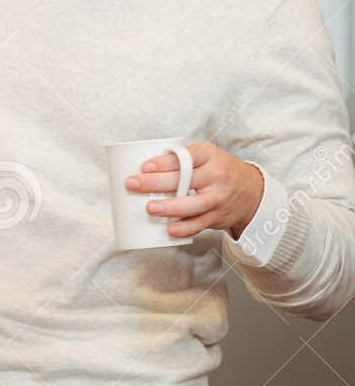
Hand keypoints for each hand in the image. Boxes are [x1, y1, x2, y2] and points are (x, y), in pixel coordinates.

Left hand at [127, 141, 263, 239]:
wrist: (252, 191)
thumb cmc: (218, 171)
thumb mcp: (206, 157)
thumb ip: (181, 160)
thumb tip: (141, 167)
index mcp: (210, 155)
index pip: (186, 157)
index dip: (164, 162)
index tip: (144, 167)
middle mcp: (217, 176)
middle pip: (185, 179)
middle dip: (156, 182)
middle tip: (132, 184)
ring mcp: (218, 197)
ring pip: (194, 204)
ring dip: (170, 207)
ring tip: (150, 208)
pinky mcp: (218, 216)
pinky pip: (200, 224)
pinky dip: (185, 228)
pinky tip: (170, 229)